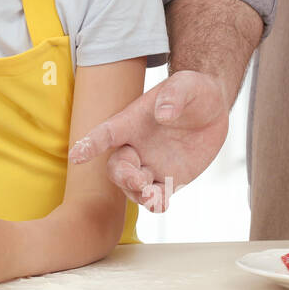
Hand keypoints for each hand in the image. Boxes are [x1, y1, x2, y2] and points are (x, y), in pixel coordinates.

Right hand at [69, 69, 229, 211]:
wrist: (212, 109)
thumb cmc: (191, 91)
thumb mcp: (185, 85)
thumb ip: (173, 95)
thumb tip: (164, 113)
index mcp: (131, 122)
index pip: (105, 134)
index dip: (90, 145)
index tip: (76, 156)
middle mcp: (136, 146)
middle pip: (117, 167)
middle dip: (123, 176)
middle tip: (138, 181)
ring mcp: (151, 165)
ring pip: (133, 186)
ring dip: (137, 193)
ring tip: (152, 197)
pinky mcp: (169, 179)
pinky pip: (157, 196)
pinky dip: (156, 203)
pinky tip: (162, 204)